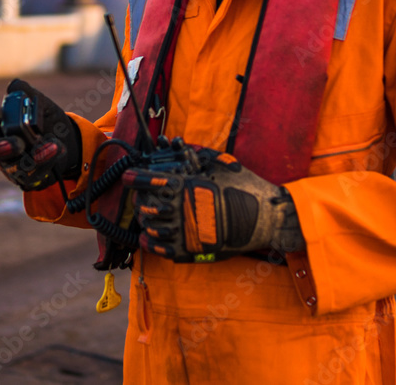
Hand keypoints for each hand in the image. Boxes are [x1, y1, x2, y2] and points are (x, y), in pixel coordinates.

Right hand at [0, 79, 81, 190]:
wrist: (69, 141)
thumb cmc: (47, 121)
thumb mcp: (42, 104)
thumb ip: (28, 93)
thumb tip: (14, 86)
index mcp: (2, 124)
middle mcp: (3, 146)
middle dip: (4, 148)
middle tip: (17, 144)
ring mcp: (14, 164)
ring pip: (16, 165)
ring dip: (33, 157)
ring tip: (50, 146)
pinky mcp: (27, 177)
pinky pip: (33, 174)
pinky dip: (46, 161)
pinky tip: (57, 148)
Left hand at [123, 149, 303, 262]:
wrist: (265, 217)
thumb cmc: (244, 185)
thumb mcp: (219, 163)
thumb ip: (193, 155)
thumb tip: (174, 144)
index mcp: (186, 184)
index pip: (147, 181)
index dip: (134, 178)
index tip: (129, 177)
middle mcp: (181, 207)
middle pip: (145, 204)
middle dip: (140, 199)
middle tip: (142, 197)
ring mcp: (186, 231)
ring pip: (150, 227)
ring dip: (145, 220)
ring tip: (146, 216)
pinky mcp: (192, 250)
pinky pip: (160, 249)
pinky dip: (150, 243)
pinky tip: (148, 237)